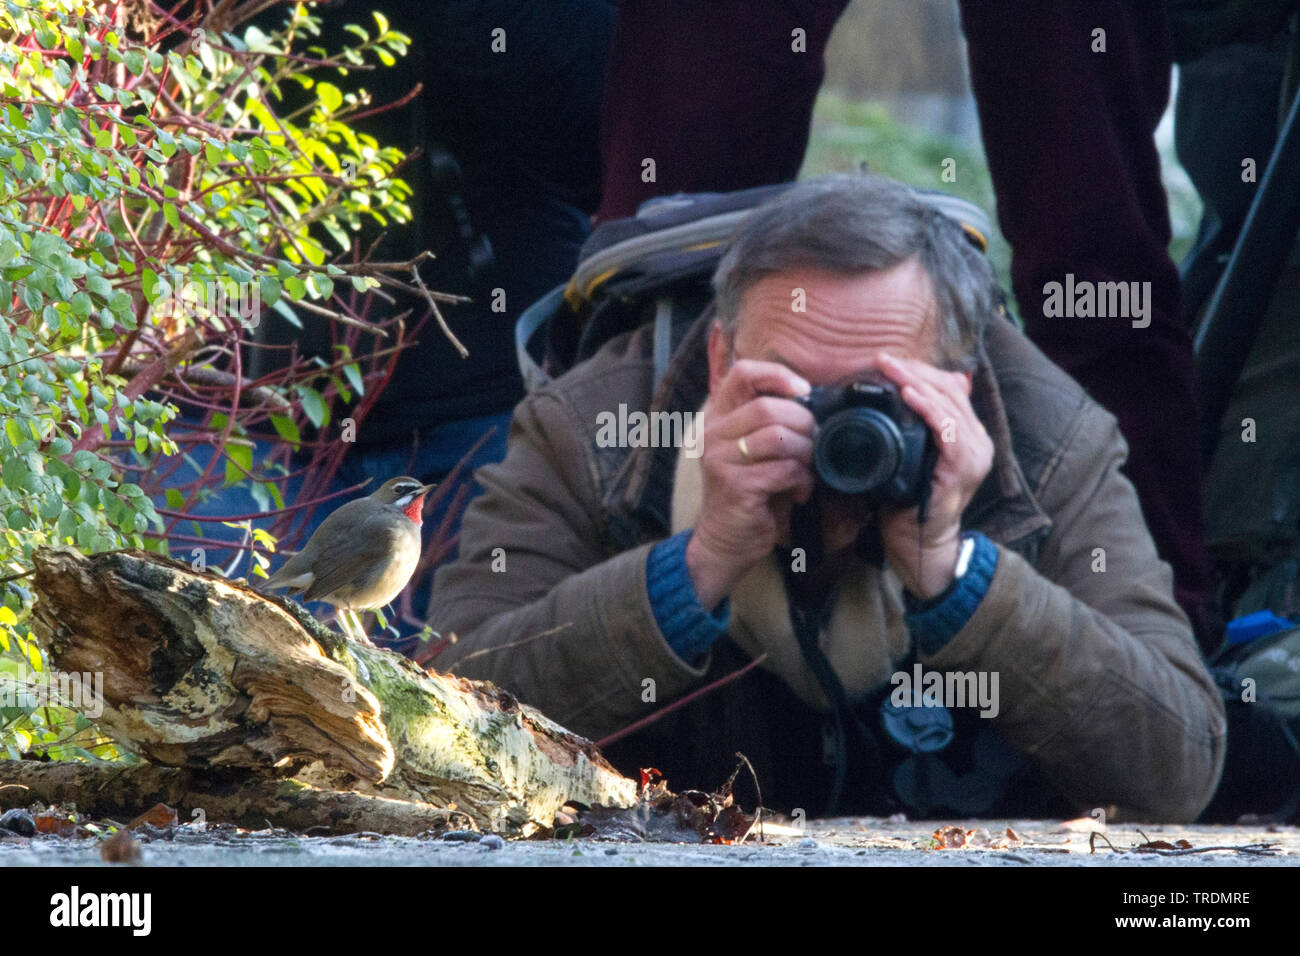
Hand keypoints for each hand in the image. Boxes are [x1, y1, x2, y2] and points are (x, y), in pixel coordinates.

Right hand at [686, 359, 815, 608]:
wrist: (726, 542)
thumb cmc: (750, 493)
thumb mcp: (755, 451)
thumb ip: (772, 423)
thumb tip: (814, 401)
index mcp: (718, 418)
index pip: (742, 373)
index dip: (777, 375)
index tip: (803, 390)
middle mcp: (712, 434)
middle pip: (768, 407)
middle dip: (803, 424)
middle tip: (813, 445)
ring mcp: (720, 459)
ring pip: (778, 437)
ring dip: (804, 453)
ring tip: (806, 470)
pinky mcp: (735, 485)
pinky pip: (783, 469)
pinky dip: (801, 480)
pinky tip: (799, 492)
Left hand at [874, 352, 992, 597]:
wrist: (920, 545)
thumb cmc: (909, 502)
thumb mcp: (909, 457)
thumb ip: (910, 430)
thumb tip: (894, 399)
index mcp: (967, 436)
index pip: (949, 389)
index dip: (921, 371)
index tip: (889, 361)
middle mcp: (978, 442)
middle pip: (950, 391)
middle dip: (915, 371)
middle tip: (884, 359)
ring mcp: (974, 455)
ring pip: (950, 405)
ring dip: (917, 383)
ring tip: (891, 370)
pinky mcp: (963, 469)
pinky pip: (949, 430)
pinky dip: (929, 410)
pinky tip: (910, 396)